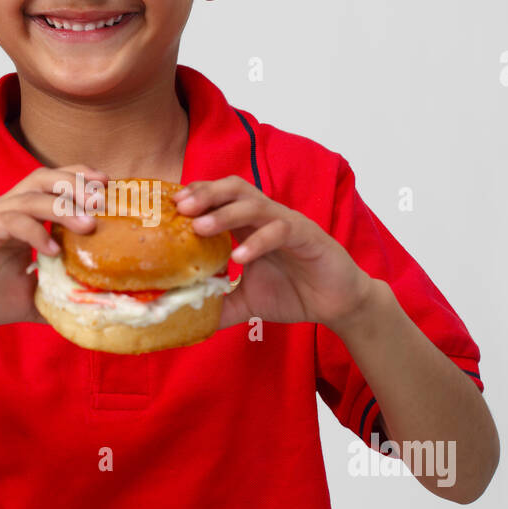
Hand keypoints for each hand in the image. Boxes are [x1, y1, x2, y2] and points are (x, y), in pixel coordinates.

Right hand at [0, 164, 107, 329]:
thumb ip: (58, 293)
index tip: (107, 188)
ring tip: (89, 225)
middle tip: (102, 201)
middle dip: (76, 184)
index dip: (79, 179)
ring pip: (31, 197)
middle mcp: (5, 209)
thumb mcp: (32, 296)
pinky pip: (11, 222)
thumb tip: (91, 305)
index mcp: (19, 216)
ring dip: (63, 207)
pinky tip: (52, 252)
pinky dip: (35, 232)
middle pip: (43, 178)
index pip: (51, 184)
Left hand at [171, 178, 372, 331]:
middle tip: (180, 208)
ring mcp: (288, 223)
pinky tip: (239, 257)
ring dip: (225, 213)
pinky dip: (257, 241)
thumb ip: (218, 305)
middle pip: (234, 189)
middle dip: (206, 194)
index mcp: (249, 226)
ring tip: (200, 227)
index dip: (195, 196)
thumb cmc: (294, 292)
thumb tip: (183, 319)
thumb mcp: (246, 302)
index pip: (219, 198)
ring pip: (255, 204)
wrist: (337, 304)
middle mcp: (266, 218)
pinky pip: (280, 230)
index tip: (169, 206)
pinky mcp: (308, 236)